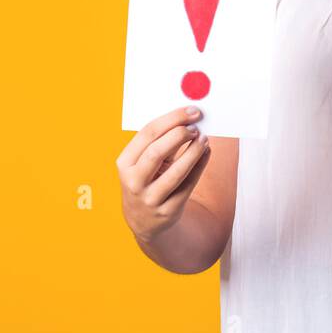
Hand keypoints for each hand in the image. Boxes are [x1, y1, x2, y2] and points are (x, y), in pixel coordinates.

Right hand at [116, 106, 210, 244]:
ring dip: (193, 152)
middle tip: (196, 126)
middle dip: (179, 134)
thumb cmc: (147, 180)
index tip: (191, 111)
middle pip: (156, 151)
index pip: (147, 134)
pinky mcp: (167, 211)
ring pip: (175, 172)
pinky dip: (200, 166)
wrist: (144, 221)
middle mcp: (133, 181)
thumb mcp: (144, 163)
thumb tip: (188, 118)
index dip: (172, 119)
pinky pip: (188, 185)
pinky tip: (206, 153)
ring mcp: (150, 199)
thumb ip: (161, 142)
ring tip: (204, 139)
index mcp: (125, 163)